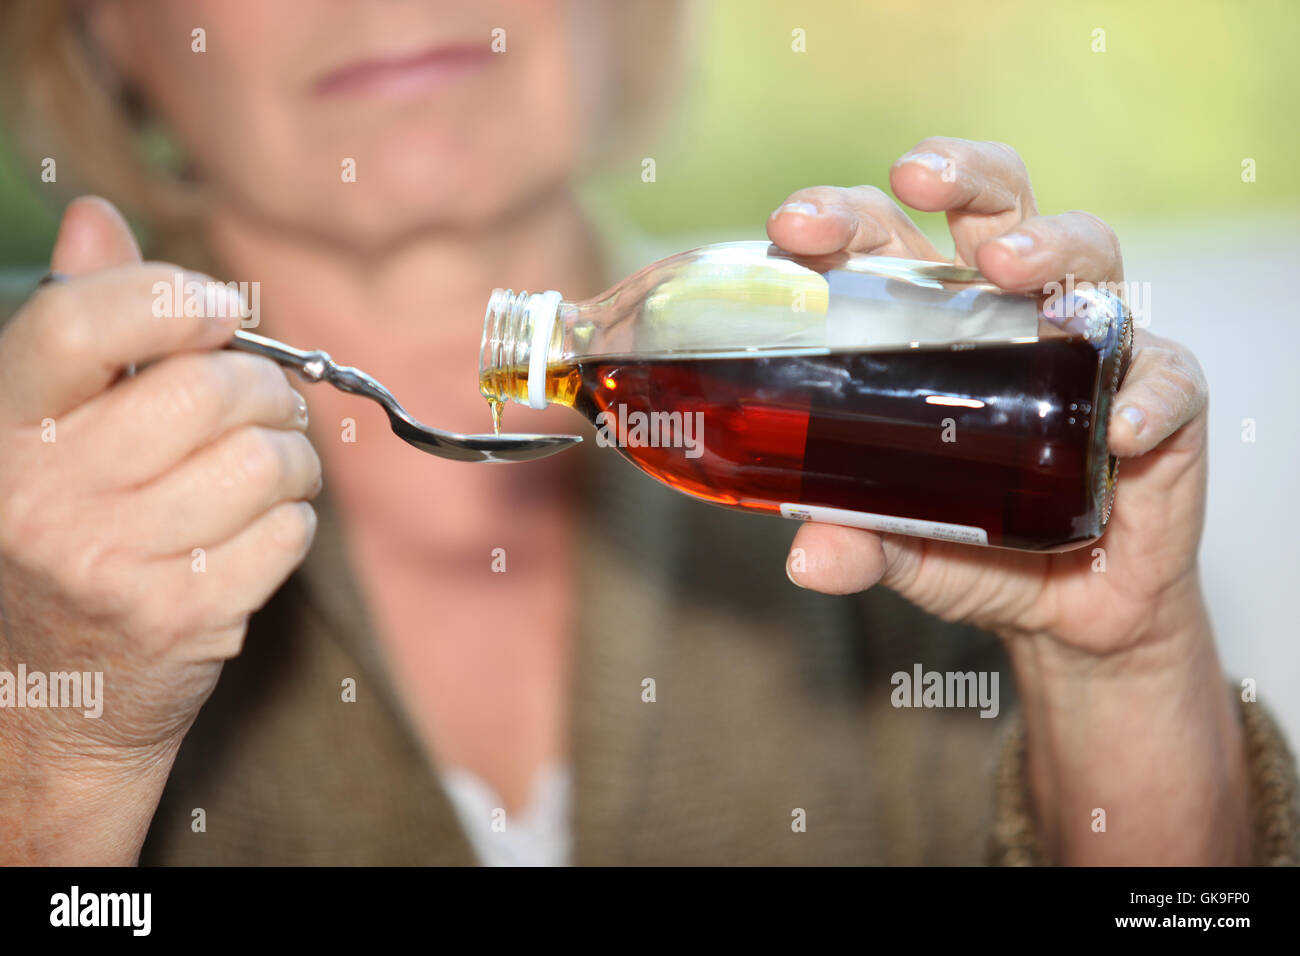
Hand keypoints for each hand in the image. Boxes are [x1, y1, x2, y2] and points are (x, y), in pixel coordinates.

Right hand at [0, 197, 320, 861]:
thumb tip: (100, 218)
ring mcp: (111, 562)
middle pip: (205, 390)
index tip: (221, 309)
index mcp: (6, 430)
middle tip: (268, 405)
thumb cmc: (70, 534)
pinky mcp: (183, 616)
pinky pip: (289, 532)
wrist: (59, 694)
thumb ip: (80, 324)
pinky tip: (263, 529)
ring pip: (264, 461)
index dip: (170, 298)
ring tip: (273, 470)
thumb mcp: (47, 433)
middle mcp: (45, 494)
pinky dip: (296, 521)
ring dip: (294, 457)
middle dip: (264, 387)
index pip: (80, 322)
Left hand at [767, 140, 1249, 863]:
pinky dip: (1147, 395)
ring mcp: (1091, 346)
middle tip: (914, 178)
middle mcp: (1013, 314)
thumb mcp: (906, 549)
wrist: (1077, 609)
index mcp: (931, 324)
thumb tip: (807, 559)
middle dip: (956, 171)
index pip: (887, 241)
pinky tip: (1119, 429)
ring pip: (1088, 253)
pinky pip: (1166, 376)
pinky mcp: (1161, 397)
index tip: (794, 229)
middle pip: (994, 204)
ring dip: (1050, 246)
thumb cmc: (979, 548)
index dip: (843, 219)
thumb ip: (859, 544)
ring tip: (1008, 268)